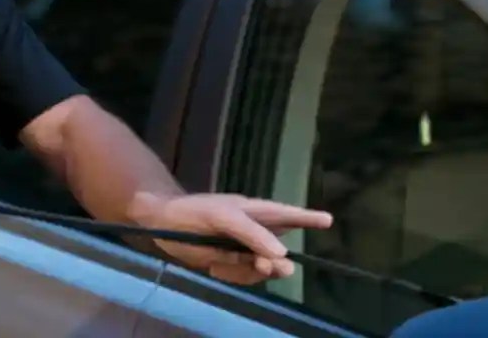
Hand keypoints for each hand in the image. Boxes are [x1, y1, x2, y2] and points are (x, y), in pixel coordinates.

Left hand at [131, 193, 332, 284]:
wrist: (160, 224)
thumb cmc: (192, 211)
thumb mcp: (222, 217)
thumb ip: (252, 233)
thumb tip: (281, 253)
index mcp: (252, 211)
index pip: (284, 214)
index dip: (305, 217)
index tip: (327, 220)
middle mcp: (250, 230)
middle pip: (276, 249)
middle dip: (275, 261)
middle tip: (268, 268)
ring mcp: (239, 248)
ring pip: (261, 267)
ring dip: (253, 272)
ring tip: (229, 266)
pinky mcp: (226, 263)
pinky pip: (242, 276)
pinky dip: (233, 276)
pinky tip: (215, 268)